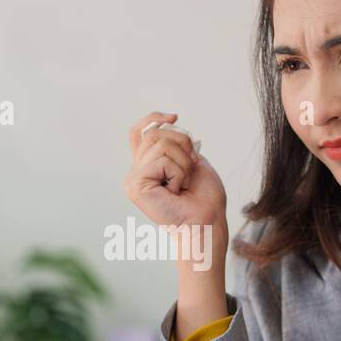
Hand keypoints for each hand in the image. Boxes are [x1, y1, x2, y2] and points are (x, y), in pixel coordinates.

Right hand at [124, 110, 229, 337]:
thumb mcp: (193, 161)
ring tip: (183, 184)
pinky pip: (161, 160)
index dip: (154, 118)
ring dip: (182, 162)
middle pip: (154, 133)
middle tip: (191, 168)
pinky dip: (178, 173)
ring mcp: (133, 180)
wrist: (207, 223)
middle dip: (182, 143)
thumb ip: (176, 143)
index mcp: (148, 166)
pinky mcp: (135, 186)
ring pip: (160, 144)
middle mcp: (136, 172)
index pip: (140, 131)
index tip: (175, 117)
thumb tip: (170, 125)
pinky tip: (176, 191)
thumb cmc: (204, 199)